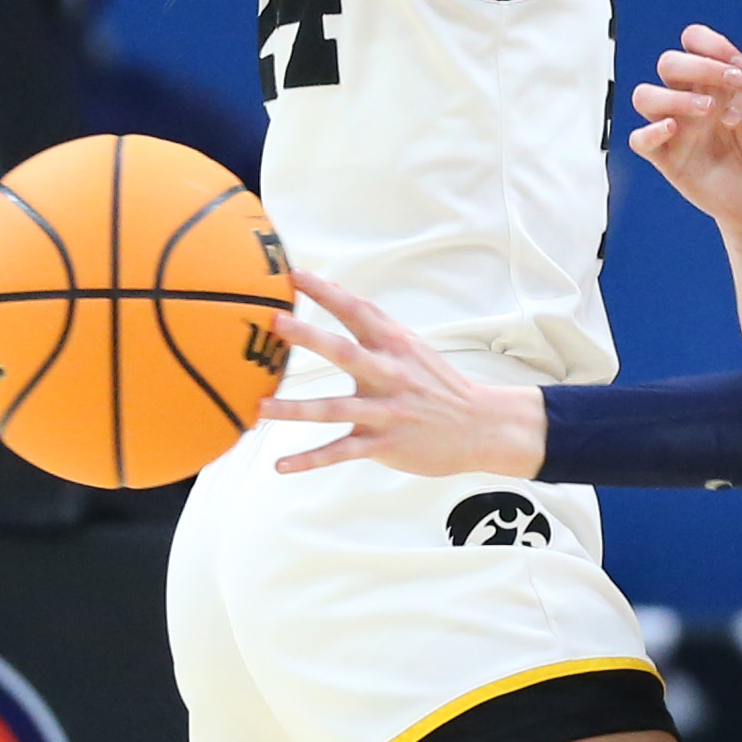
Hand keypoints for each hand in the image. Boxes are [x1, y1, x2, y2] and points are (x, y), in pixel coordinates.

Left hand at [258, 274, 545, 477]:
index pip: (358, 310)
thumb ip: (375, 326)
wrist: (480, 424)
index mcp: (396, 345)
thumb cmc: (438, 383)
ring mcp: (386, 410)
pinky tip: (280, 466)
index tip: (294, 276)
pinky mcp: (384, 443)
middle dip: (309, 337)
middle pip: (344, 352)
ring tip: (261, 406)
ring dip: (296, 409)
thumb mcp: (412, 348)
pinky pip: (341, 452)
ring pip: (335, 408)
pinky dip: (310, 460)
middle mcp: (389, 374)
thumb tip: (338, 294)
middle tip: (276, 322)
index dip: (326, 292)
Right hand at [629, 25, 741, 224]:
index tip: (739, 66)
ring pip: (644, 95)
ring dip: (673, 97)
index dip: (711, 44)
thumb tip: (731, 101)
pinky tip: (674, 130)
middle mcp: (691, 97)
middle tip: (728, 85)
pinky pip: (638, 139)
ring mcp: (677, 127)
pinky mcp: (667, 157)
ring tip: (707, 111)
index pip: (694, 41)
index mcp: (715, 80)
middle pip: (668, 62)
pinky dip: (650, 132)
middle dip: (698, 65)